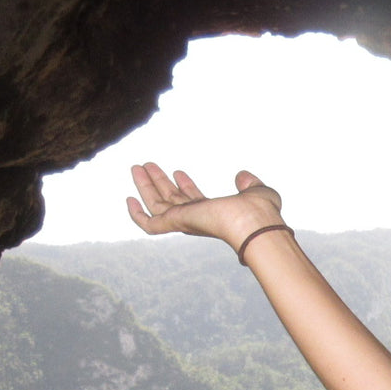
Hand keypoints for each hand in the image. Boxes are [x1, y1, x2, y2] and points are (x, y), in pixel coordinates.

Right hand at [126, 164, 284, 248]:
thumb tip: (243, 176)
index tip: (179, 172)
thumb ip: (250, 184)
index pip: (195, 201)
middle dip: (160, 182)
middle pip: (172, 200)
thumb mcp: (257, 191)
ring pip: (158, 205)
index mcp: (215, 213)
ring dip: (146, 186)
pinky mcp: (176, 223)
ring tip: (138, 167)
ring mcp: (186, 221)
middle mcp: (198, 218)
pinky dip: (137, 214)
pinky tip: (129, 198)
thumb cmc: (261, 211)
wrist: (254, 222)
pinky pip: (149, 224)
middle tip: (148, 165)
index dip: (186, 186)